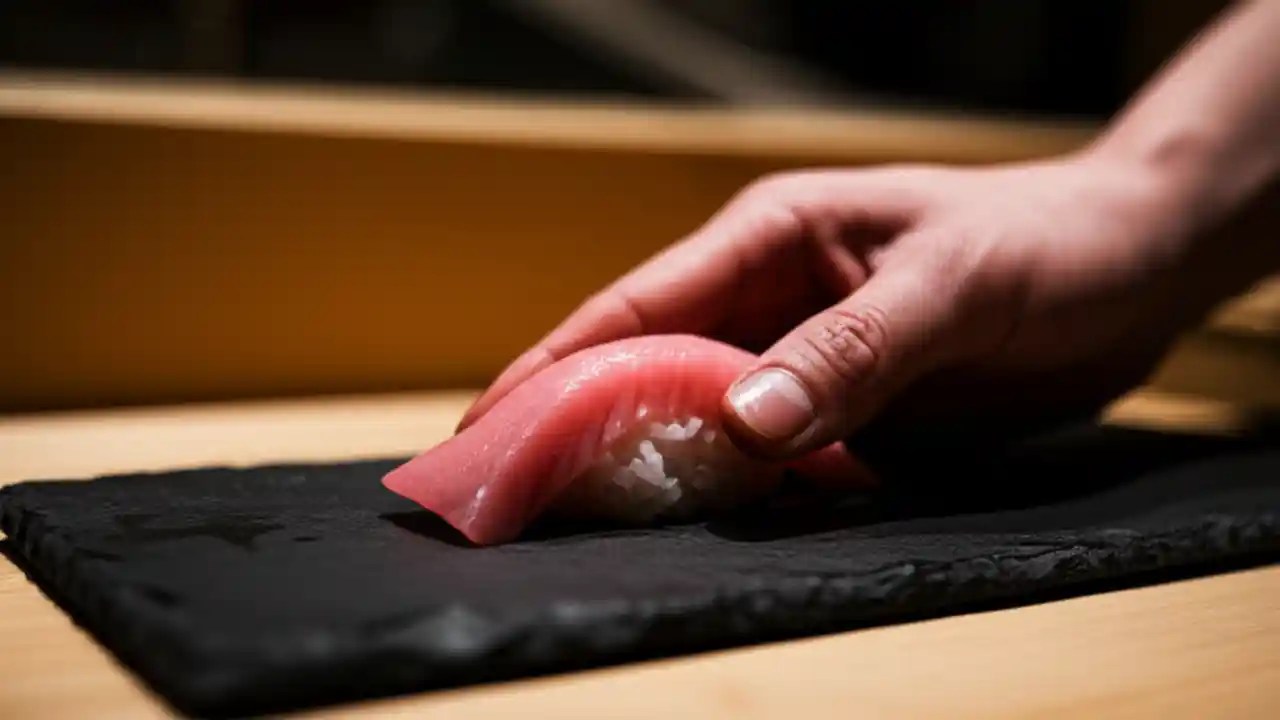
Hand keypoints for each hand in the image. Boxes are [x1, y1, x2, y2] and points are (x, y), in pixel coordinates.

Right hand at [458, 151, 1247, 458]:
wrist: (1133, 264)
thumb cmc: (1046, 245)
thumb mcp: (952, 286)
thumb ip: (851, 350)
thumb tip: (745, 422)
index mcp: (771, 239)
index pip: (635, 306)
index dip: (553, 366)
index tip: (485, 427)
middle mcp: (771, 298)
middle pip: (646, 369)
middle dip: (577, 427)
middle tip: (508, 498)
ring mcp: (804, 355)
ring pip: (700, 419)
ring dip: (648, 467)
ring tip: (579, 525)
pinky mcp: (844, 406)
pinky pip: (768, 457)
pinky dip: (731, 492)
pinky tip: (699, 528)